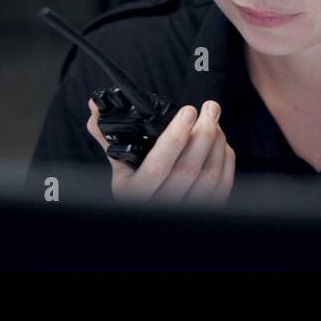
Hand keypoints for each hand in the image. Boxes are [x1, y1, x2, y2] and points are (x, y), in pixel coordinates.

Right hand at [86, 99, 234, 204]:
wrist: (149, 212)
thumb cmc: (135, 186)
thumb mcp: (118, 165)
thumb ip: (108, 135)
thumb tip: (95, 108)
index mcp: (135, 192)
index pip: (158, 166)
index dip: (175, 138)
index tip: (187, 112)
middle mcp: (160, 205)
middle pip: (189, 170)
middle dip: (204, 133)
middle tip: (209, 108)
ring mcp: (186, 210)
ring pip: (210, 176)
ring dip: (217, 143)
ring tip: (214, 121)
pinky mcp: (208, 210)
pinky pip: (223, 186)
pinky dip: (226, 160)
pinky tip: (221, 143)